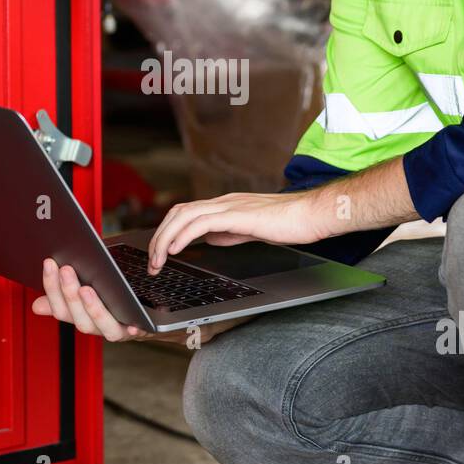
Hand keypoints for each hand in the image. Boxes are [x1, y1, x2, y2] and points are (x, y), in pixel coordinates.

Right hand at [33, 258, 152, 341]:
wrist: (146, 319)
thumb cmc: (113, 299)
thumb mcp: (87, 293)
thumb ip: (65, 297)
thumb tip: (37, 306)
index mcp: (80, 316)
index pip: (59, 308)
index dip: (52, 287)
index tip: (49, 263)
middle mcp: (95, 327)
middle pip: (77, 318)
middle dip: (68, 293)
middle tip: (65, 269)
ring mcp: (114, 331)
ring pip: (100, 325)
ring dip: (92, 308)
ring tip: (86, 289)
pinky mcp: (136, 332)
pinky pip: (131, 333)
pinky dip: (130, 329)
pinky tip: (131, 324)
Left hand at [146, 190, 324, 271]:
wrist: (312, 215)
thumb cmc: (289, 222)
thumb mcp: (251, 229)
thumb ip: (228, 233)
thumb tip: (208, 238)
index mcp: (225, 205)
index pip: (185, 213)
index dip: (168, 232)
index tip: (160, 254)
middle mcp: (223, 202)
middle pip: (178, 212)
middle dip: (159, 236)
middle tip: (152, 261)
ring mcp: (230, 205)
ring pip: (184, 215)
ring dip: (166, 239)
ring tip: (158, 260)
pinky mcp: (238, 214)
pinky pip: (202, 222)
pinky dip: (183, 235)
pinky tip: (176, 250)